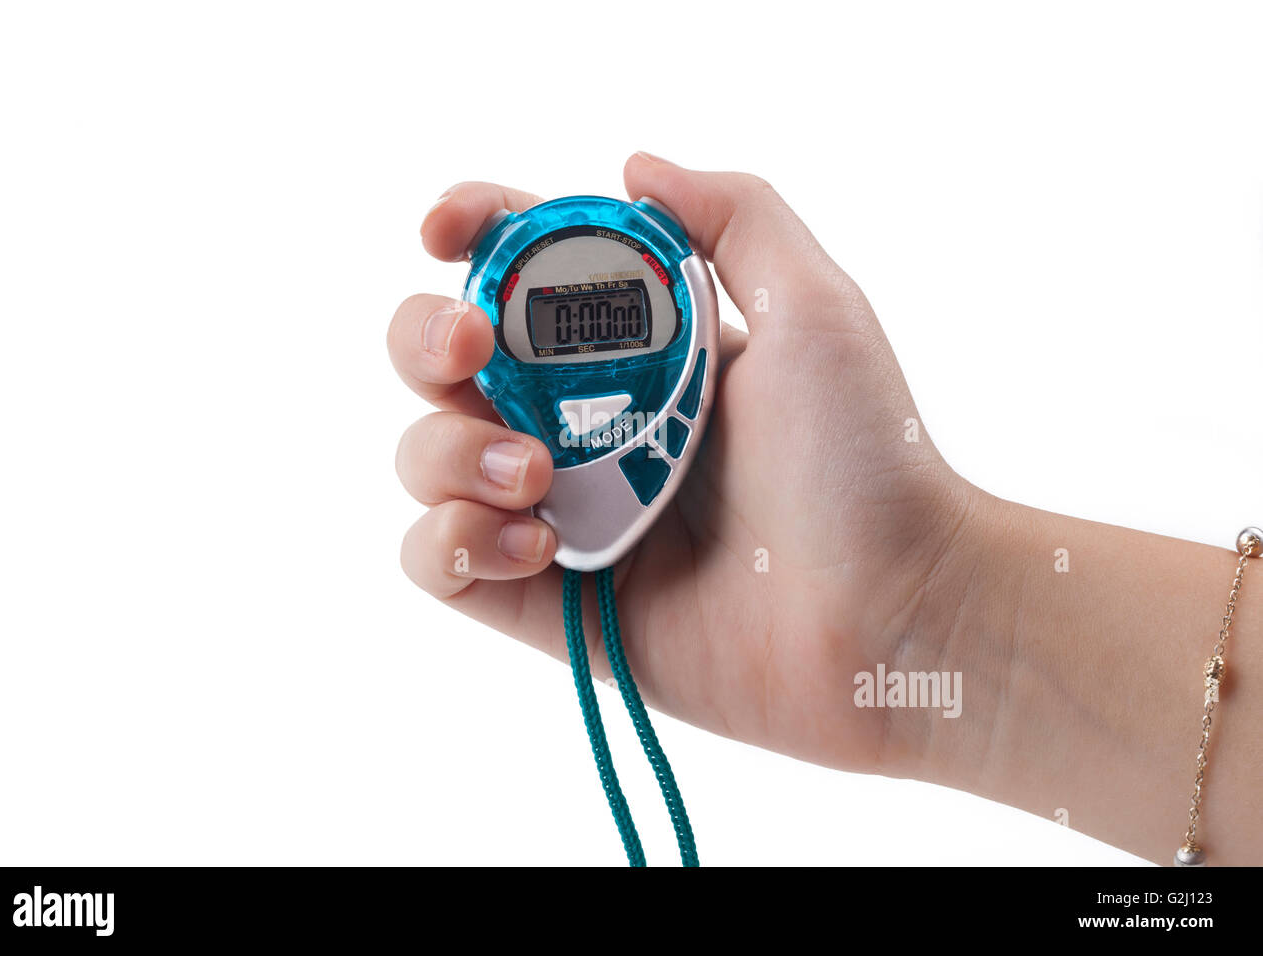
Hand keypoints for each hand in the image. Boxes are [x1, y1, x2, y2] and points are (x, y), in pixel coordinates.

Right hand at [389, 153, 972, 774]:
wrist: (889, 615)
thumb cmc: (867, 462)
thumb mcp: (815, 307)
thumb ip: (734, 216)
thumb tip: (633, 165)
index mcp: (637, 348)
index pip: (520, 272)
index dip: (469, 235)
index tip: (447, 230)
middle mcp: (584, 422)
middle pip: (442, 358)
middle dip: (424, 335)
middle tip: (472, 350)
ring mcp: (562, 512)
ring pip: (427, 457)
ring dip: (448, 453)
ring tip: (539, 480)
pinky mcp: (547, 600)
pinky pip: (437, 561)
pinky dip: (453, 541)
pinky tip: (535, 546)